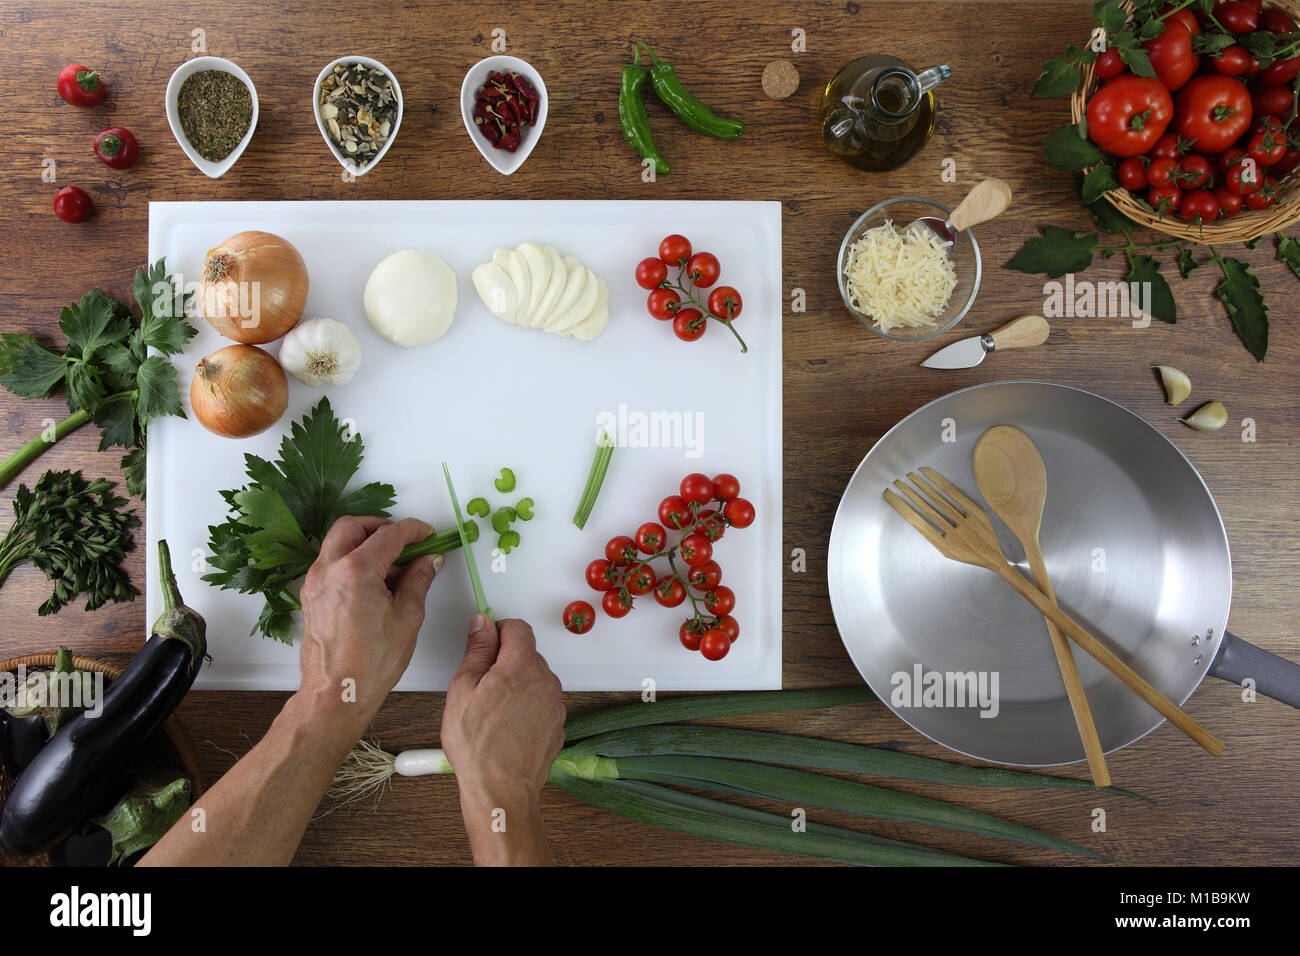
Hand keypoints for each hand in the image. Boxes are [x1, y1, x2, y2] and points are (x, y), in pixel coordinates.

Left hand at [297, 516, 441, 732]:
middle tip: (405, 540)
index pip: (389, 535)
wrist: (337, 693)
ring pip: (337, 542)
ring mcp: (315, 583)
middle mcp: (329, 571)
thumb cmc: (368, 664)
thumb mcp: (408, 618)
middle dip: (381, 526)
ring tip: (391, 564)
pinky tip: (373, 581)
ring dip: (364, 542)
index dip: (413, 530)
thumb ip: (419, 580)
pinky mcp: (310, 596)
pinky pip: (330, 563)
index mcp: (356, 571)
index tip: (426, 534)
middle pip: (354, 526)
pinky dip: (351, 560)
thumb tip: (427, 562)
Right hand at [441, 615, 565, 864]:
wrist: (501, 790)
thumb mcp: (463, 689)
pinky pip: (541, 702)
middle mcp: (545, 681)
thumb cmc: (478, 746)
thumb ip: (477, 650)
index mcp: (521, 667)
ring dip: (517, 684)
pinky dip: (527, 706)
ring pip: (535, 679)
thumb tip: (482, 624)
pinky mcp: (557, 724)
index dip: (499, 630)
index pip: (518, 628)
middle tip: (481, 684)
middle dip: (505, 660)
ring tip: (492, 711)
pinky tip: (506, 725)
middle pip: (527, 654)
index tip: (485, 640)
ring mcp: (555, 704)